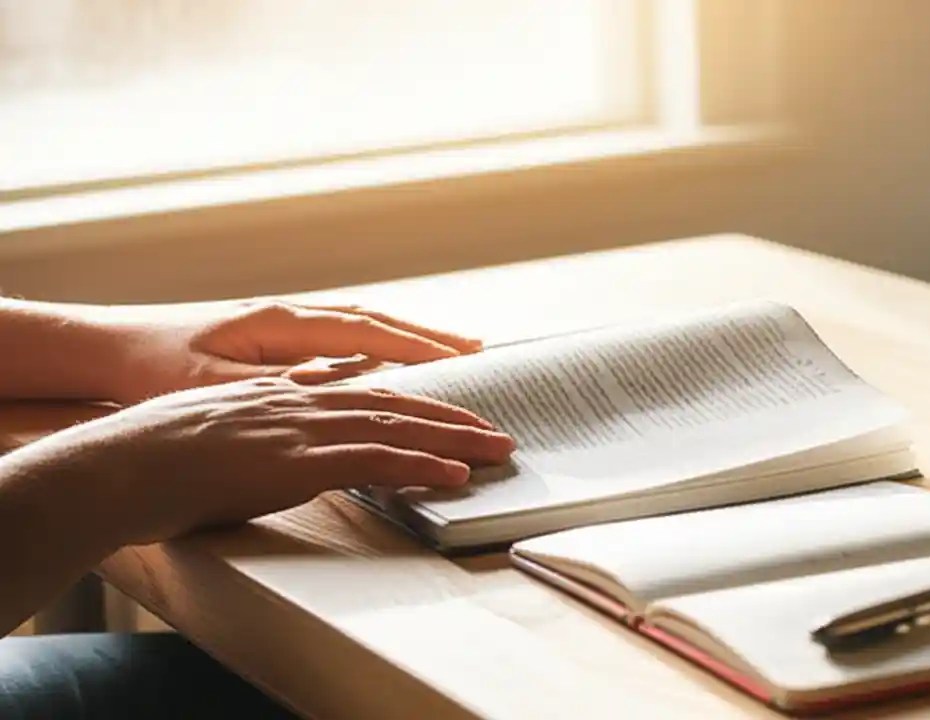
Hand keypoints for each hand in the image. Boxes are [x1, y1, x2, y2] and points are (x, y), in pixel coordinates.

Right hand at [15, 378, 513, 544]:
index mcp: (281, 392)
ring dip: (452, 437)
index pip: (362, 388)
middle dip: (450, 415)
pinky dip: (420, 464)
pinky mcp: (298, 459)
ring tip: (495, 449)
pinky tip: (454, 474)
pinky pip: (374, 459)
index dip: (410, 397)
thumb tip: (278, 441)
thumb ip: (258, 426)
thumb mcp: (215, 428)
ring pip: (395, 424)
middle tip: (495, 427)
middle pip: (393, 400)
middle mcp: (299, 399)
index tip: (447, 406)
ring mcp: (301, 426)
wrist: (117, 465)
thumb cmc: (152, 456)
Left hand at [101, 300, 482, 402]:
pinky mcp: (276, 338)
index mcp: (281, 324)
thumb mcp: (215, 386)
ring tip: (455, 353)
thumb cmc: (153, 369)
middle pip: (376, 323)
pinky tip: (394, 362)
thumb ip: (278, 385)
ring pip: (362, 328)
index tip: (466, 360)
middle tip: (482, 352)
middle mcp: (290, 316)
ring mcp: (285, 324)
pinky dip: (380, 348)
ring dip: (410, 340)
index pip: (367, 334)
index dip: (419, 348)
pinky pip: (343, 341)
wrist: (106, 347)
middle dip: (430, 339)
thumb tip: (336, 384)